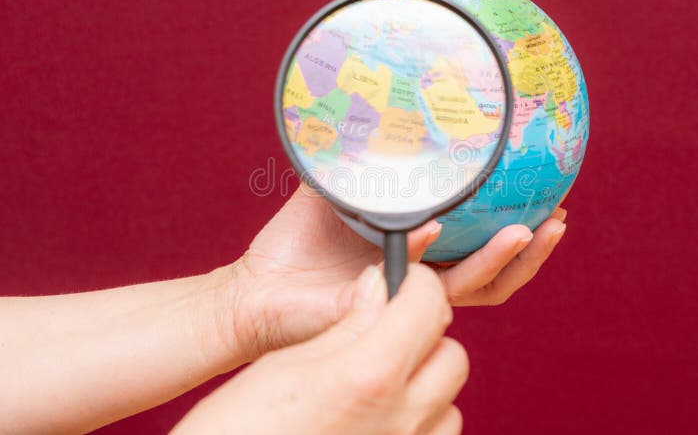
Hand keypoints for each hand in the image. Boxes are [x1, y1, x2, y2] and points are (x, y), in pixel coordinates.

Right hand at [174, 264, 466, 434]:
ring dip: (426, 386)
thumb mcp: (286, 367)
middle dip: (427, 338)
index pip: (428, 305)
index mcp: (370, 377)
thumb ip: (347, 325)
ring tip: (381, 384)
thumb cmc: (240, 429)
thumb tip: (379, 287)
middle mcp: (401, 419)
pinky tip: (383, 420)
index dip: (418, 284)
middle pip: (451, 356)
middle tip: (389, 334)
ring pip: (449, 404)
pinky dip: (421, 425)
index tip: (404, 283)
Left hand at [220, 185, 566, 357]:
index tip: (552, 199)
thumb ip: (355, 155)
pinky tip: (438, 228)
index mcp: (423, 256)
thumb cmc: (295, 246)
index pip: (483, 249)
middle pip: (495, 275)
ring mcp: (407, 298)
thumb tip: (366, 99)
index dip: (521, 232)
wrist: (257, 290)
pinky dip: (427, 250)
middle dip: (532, 252)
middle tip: (560, 219)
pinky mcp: (381, 311)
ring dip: (505, 260)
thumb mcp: (334, 190)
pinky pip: (413, 280)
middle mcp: (424, 280)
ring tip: (532, 231)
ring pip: (473, 287)